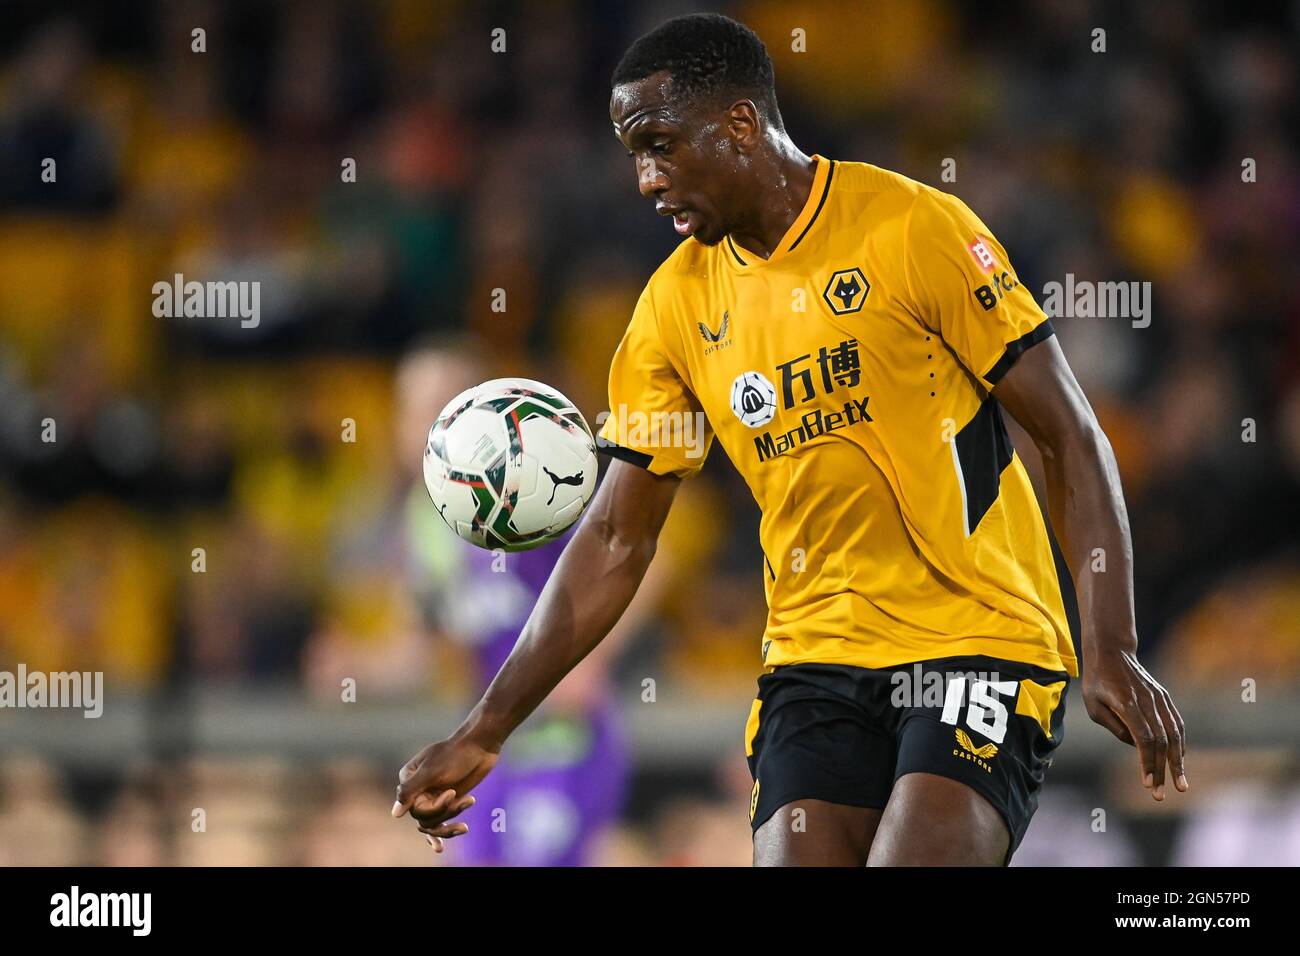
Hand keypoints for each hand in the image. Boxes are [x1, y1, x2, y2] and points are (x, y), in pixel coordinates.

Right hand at [392, 734, 498, 850]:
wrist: (480, 747)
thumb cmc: (456, 755)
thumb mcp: (432, 771)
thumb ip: (411, 790)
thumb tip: (395, 814)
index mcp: (408, 778)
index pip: (411, 808)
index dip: (433, 807)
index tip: (451, 793)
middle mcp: (418, 789)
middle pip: (422, 818)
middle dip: (444, 812)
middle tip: (458, 798)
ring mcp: (433, 795)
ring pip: (432, 823)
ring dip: (449, 822)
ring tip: (464, 820)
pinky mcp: (448, 800)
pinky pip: (441, 822)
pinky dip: (445, 832)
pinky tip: (441, 848)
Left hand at [1082, 647, 1187, 799]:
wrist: (1112, 652)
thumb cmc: (1097, 681)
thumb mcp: (1093, 704)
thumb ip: (1113, 726)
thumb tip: (1134, 744)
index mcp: (1128, 704)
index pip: (1144, 739)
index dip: (1148, 762)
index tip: (1147, 783)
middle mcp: (1148, 702)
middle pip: (1161, 742)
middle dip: (1162, 770)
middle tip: (1160, 794)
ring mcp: (1159, 699)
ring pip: (1174, 734)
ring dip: (1177, 762)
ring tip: (1180, 784)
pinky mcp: (1164, 698)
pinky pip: (1177, 724)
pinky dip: (1179, 744)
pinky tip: (1179, 761)